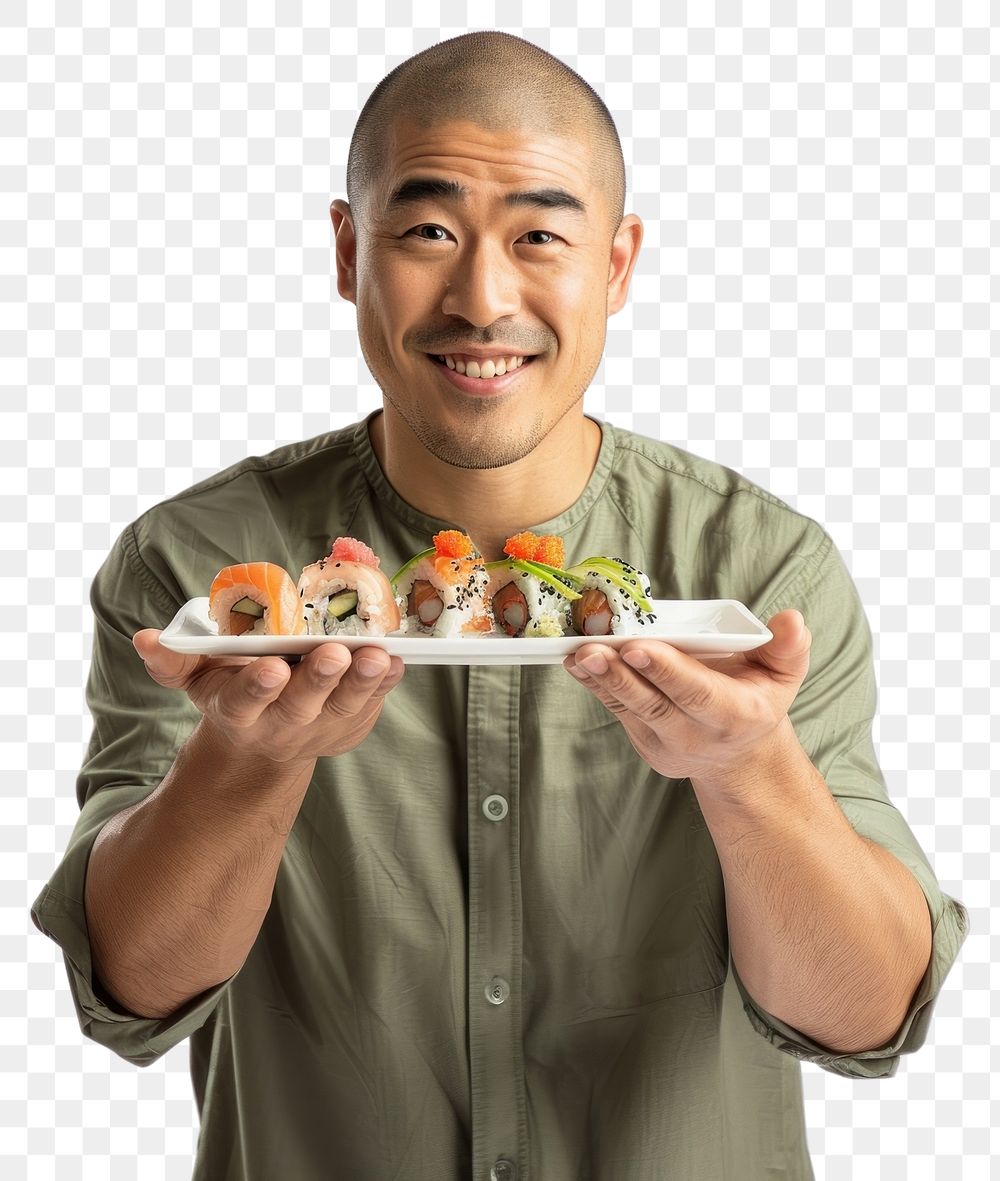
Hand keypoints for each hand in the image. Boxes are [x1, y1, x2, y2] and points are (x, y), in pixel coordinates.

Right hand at [133, 630, 404, 766]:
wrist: (262, 743)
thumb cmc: (230, 691)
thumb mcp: (195, 677)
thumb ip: (174, 659)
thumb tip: (145, 639)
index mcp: (237, 709)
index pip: (244, 701)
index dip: (257, 687)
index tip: (271, 668)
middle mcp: (278, 725)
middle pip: (300, 707)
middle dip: (319, 681)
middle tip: (336, 653)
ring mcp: (318, 730)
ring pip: (342, 709)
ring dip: (361, 684)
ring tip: (377, 656)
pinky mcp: (348, 728)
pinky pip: (370, 707)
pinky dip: (384, 687)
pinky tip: (396, 662)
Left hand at [562, 610, 810, 783]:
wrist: (741, 755)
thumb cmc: (759, 699)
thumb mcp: (784, 674)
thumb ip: (788, 647)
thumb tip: (792, 618)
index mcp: (734, 714)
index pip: (696, 692)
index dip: (667, 670)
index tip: (638, 647)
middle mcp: (697, 734)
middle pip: (653, 702)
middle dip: (621, 675)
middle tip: (591, 649)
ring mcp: (666, 741)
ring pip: (628, 707)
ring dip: (600, 679)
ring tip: (577, 653)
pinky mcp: (643, 740)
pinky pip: (616, 708)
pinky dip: (595, 685)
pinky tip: (575, 662)